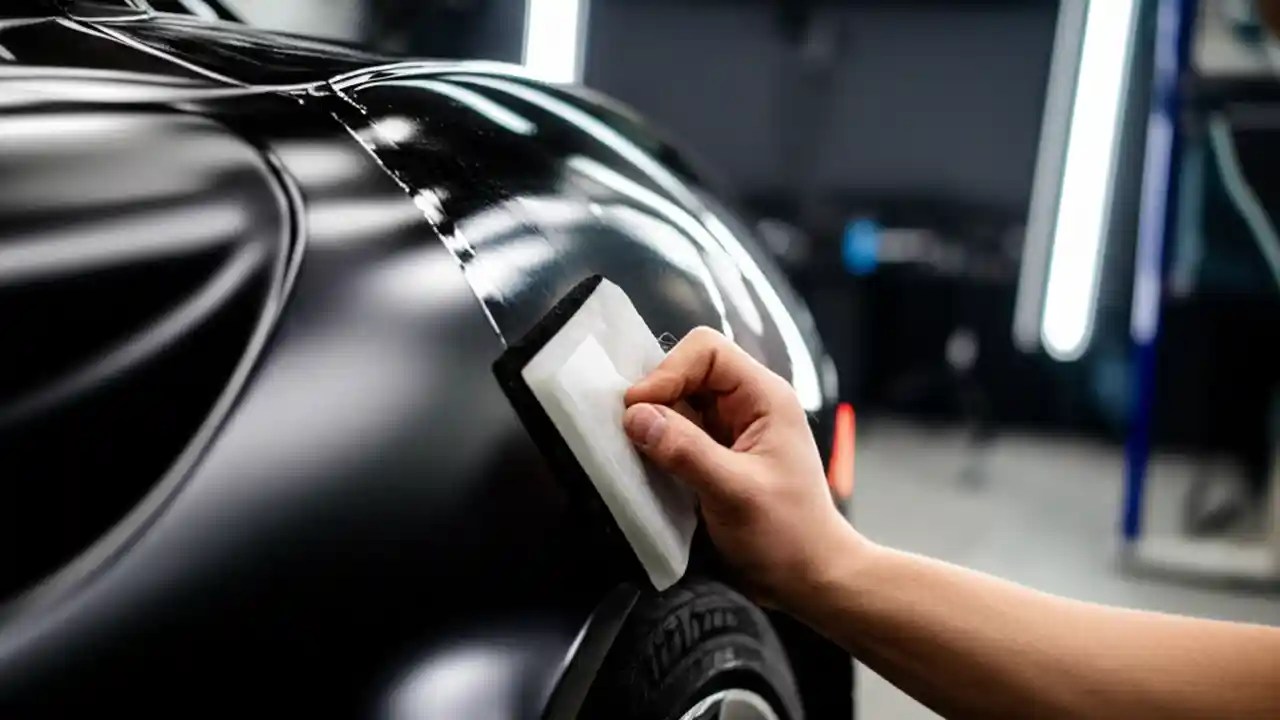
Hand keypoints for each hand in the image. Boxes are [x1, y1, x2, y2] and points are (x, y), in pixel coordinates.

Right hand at [623, 327, 863, 611]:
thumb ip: (685, 451)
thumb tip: (635, 417)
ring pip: (677, 405)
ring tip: (638, 452)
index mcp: (764, 397)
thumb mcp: (735, 492)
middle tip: (631, 433)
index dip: (667, 371)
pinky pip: (676, 435)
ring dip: (654, 425)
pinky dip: (658, 446)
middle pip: (686, 373)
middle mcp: (746, 406)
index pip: (706, 351)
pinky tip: (649, 468)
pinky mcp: (715, 456)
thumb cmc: (788, 537)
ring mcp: (730, 431)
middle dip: (656, 399)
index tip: (638, 409)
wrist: (809, 580)